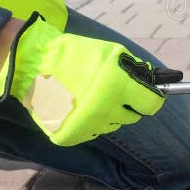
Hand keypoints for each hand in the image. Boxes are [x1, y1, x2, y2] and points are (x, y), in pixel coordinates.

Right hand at [0, 12, 176, 145]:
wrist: (34, 63)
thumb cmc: (76, 54)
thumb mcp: (112, 54)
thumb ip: (135, 71)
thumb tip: (155, 84)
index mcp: (116, 86)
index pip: (151, 104)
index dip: (151, 98)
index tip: (147, 95)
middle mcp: (104, 109)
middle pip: (132, 116)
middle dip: (126, 104)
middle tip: (110, 89)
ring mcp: (86, 125)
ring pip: (112, 124)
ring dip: (107, 112)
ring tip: (89, 95)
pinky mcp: (70, 135)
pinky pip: (92, 132)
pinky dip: (89, 121)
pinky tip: (77, 106)